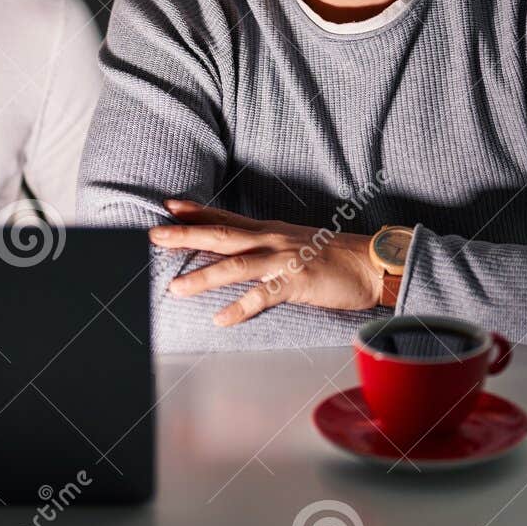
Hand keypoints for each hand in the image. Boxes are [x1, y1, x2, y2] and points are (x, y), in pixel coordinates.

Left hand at [149, 199, 389, 327]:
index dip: (196, 211)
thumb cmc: (334, 255)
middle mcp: (271, 240)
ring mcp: (283, 260)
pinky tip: (221, 319)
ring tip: (176, 287)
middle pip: (221, 235)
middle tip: (155, 236)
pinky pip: (263, 296)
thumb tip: (242, 249)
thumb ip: (266, 245)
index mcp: (269, 231)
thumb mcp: (295, 242)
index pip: (225, 217)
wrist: (371, 262)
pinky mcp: (297, 281)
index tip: (168, 206)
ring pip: (235, 265)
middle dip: (185, 235)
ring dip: (203, 276)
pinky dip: (240, 308)